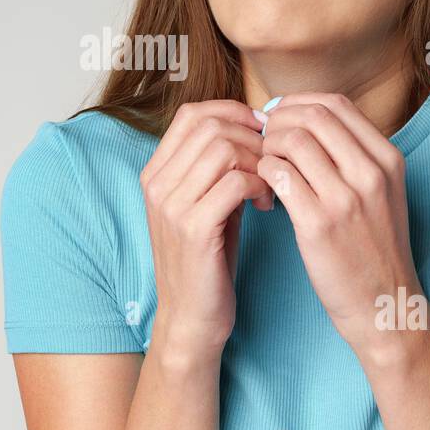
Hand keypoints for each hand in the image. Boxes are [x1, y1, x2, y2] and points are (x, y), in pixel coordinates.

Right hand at [140, 101, 273, 358]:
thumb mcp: (205, 203)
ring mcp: (171, 206)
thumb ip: (217, 167)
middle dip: (253, 138)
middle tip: (273, 162)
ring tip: (271, 185)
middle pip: (210, 126)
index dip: (232, 112)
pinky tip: (267, 205)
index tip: (261, 130)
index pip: (192, 114)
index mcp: (156, 172)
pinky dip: (260, 185)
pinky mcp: (193, 229)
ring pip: (224, 149)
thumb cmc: (207, 258)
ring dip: (259, 161)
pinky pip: (234, 182)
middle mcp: (157, 184)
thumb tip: (255, 127)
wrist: (192, 316)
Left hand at [256, 92, 422, 355]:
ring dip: (267, 147)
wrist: (384, 304)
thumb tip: (304, 119)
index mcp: (388, 159)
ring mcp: (346, 198)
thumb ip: (353, 154)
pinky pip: (278, 175)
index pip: (335, 104)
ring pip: (292, 141)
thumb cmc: (374, 246)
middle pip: (312, 116)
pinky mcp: (318, 224)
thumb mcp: (382, 191)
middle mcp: (370, 172)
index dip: (298, 103)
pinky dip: (263, 172)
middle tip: (263, 139)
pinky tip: (264, 187)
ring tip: (264, 165)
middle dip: (278, 121)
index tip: (279, 117)